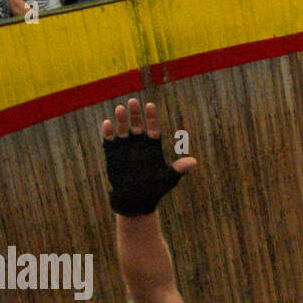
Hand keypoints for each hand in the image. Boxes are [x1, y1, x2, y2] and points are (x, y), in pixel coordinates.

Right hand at [101, 98, 196, 214]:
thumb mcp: (168, 178)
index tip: (150, 105)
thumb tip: (194, 162)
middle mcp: (138, 144)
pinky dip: (108, 131)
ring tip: (120, 109)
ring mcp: (125, 147)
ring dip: (121, 119)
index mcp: (152, 147)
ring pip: (123, 128)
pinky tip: (108, 123)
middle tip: (133, 101)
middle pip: (137, 124)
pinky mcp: (113, 153)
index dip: (151, 117)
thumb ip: (178, 168)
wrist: (136, 200)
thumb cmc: (154, 189)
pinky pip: (110, 140)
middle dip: (135, 113)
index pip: (153, 127)